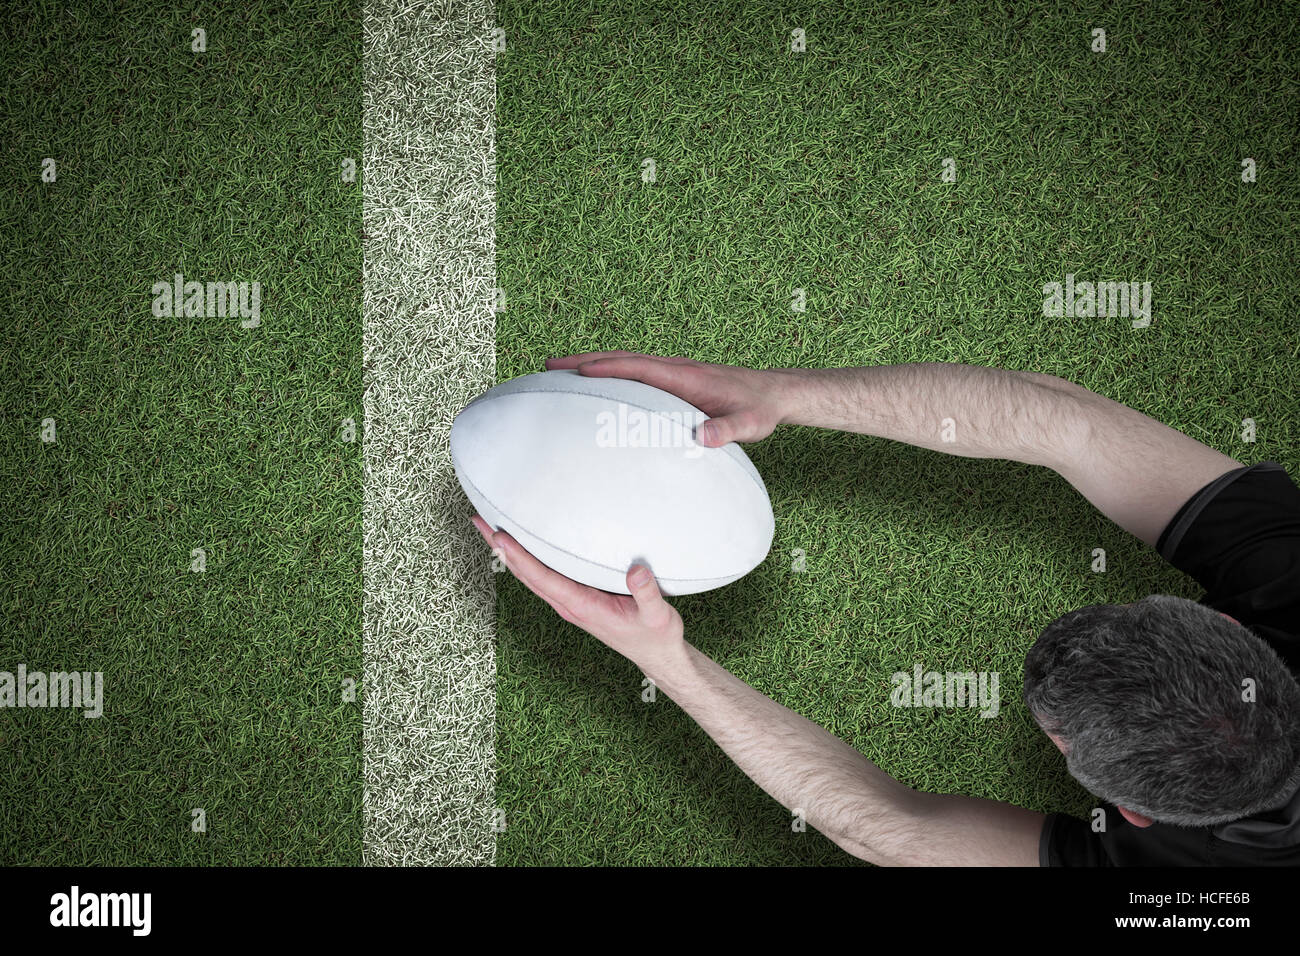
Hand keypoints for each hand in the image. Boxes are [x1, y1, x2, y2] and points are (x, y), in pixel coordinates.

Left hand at [471, 515, 685, 673]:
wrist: (657, 655)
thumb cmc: (656, 635)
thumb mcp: (658, 615)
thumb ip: (647, 594)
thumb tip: (636, 571)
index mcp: (582, 606)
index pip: (543, 578)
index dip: (520, 557)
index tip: (500, 537)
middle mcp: (569, 604)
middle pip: (525, 574)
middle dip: (500, 549)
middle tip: (479, 520)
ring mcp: (569, 603)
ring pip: (530, 575)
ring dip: (507, 553)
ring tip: (488, 528)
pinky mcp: (575, 599)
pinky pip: (542, 577)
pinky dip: (524, 560)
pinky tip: (519, 547)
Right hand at [545, 351, 790, 445]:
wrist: (775, 394)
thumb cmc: (761, 410)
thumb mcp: (750, 425)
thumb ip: (728, 430)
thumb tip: (702, 437)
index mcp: (686, 377)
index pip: (639, 367)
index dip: (607, 367)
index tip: (577, 371)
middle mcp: (675, 369)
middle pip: (622, 359)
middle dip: (584, 361)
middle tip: (548, 367)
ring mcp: (673, 374)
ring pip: (626, 364)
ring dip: (592, 365)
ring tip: (558, 374)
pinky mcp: (674, 382)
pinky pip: (636, 375)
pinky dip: (610, 375)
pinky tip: (596, 388)